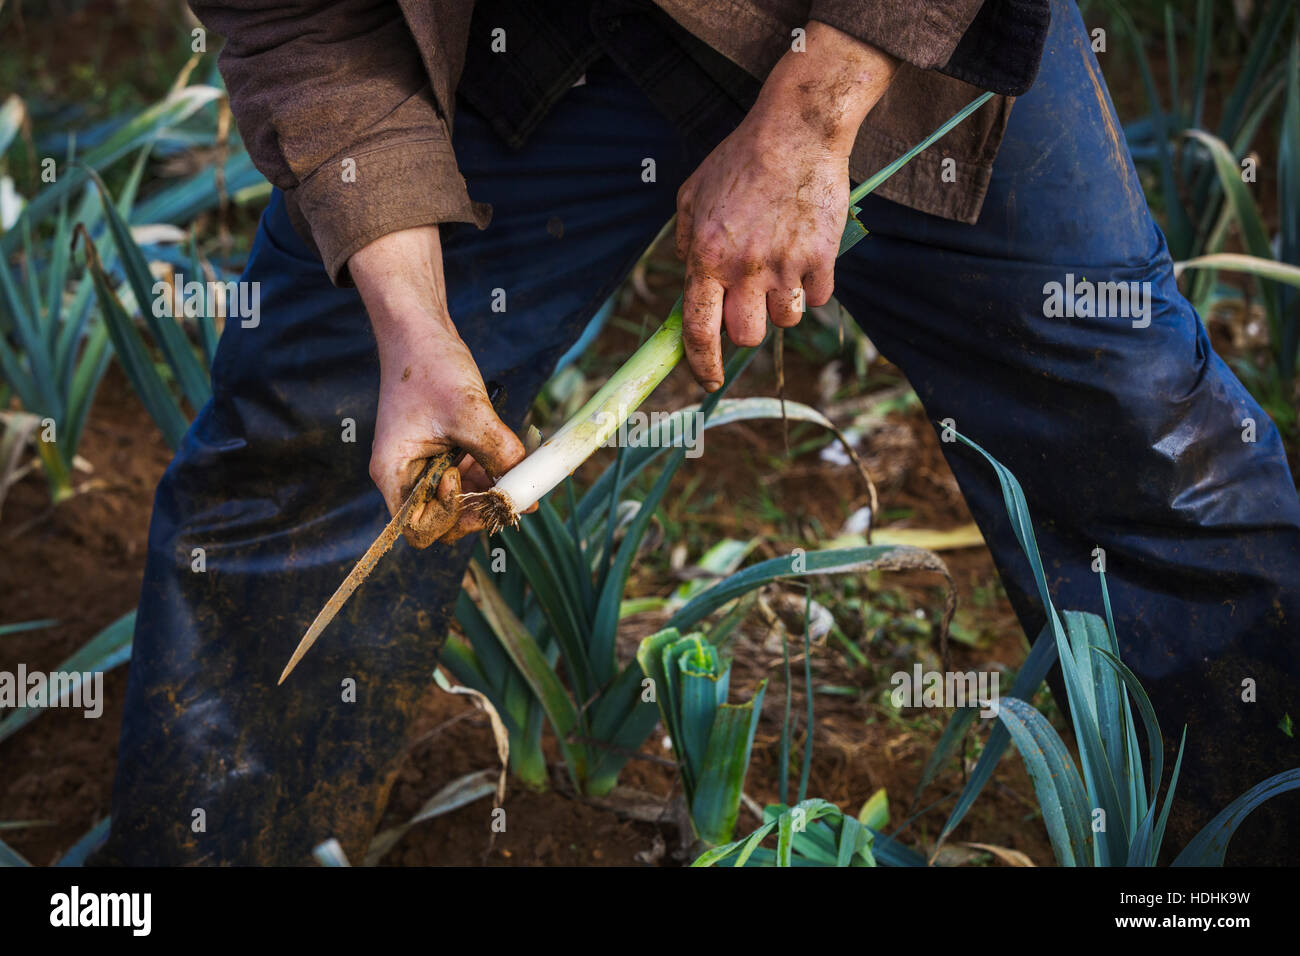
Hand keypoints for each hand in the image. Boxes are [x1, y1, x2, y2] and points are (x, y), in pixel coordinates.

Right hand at [350, 226, 526, 546]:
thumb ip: (497, 453)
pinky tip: (511, 461)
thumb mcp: (469, 412)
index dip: (450, 520)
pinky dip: (488, 474)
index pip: (419, 529)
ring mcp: (423, 465)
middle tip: (509, 492)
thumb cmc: (431, 366)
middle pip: (442, 519)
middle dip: (476, 509)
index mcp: (394, 473)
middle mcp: (405, 475)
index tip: (472, 489)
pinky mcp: (441, 452)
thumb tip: (526, 491)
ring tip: (517, 474)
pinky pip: (466, 477)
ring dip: (488, 491)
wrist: (420, 330)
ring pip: (459, 500)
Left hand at [674, 21, 897, 389]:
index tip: (707, 380)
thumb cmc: (741, 158)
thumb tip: (686, 277)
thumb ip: (685, 240)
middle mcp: (744, 267)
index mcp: (707, 256)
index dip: (701, 364)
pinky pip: (819, 298)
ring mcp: (786, 265)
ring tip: (782, 267)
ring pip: (786, 321)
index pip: (699, 329)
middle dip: (748, 327)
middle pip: (747, 336)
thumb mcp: (692, 194)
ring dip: (783, 305)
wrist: (796, 130)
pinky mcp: (822, 258)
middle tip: (752, 300)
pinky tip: (807, 252)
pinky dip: (814, 284)